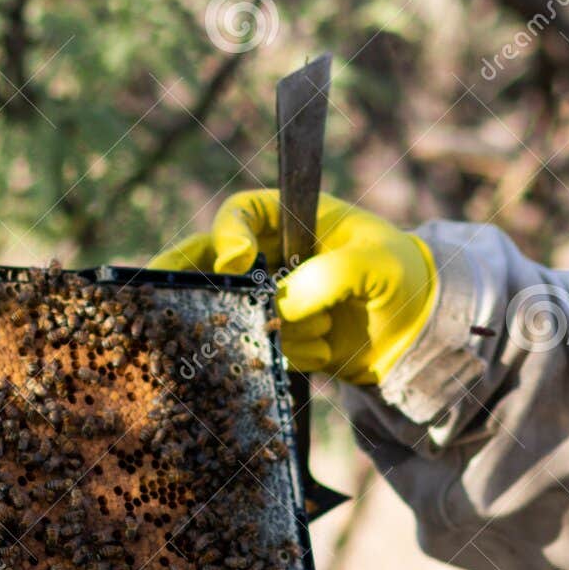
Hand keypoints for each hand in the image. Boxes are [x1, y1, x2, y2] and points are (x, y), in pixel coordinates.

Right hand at [150, 188, 436, 383]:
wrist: (417, 332)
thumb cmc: (400, 277)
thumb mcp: (374, 265)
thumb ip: (329, 276)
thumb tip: (283, 307)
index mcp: (292, 218)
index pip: (241, 216)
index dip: (229, 236)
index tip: (238, 262)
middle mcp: (272, 257)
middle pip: (208, 261)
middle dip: (182, 278)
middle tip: (152, 295)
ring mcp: (270, 299)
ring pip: (232, 311)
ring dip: (271, 326)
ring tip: (321, 329)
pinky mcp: (277, 338)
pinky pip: (260, 346)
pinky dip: (288, 353)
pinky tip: (324, 350)